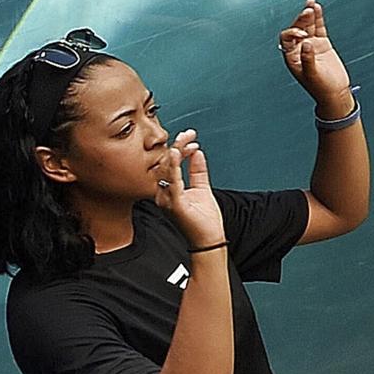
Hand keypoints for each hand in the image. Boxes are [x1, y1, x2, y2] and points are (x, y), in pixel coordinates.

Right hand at [155, 131, 224, 249]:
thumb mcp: (202, 188)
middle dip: (178, 146)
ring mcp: (167, 199)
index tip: (191, 137)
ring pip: (167, 170)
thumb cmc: (203, 219)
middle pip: (167, 164)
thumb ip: (197, 170)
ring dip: (176, 153)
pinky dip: (174, 167)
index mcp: (169, 189)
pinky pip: (172, 182)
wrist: (209, 239)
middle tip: (189, 133)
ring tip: (184, 140)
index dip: (179, 148)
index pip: (170, 164)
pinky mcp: (174, 204)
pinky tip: (177, 154)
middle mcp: (164, 193)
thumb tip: (197, 152)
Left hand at [279, 0, 352, 110]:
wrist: (335, 93)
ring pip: (308, 26)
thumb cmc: (320, 88)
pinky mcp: (323, 44)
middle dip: (301, 19)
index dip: (293, 32)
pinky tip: (318, 9)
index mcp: (291, 56)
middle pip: (297, 28)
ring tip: (311, 3)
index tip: (304, 35)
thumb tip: (306, 43)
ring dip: (309, 14)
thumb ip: (307, 59)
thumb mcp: (312, 75)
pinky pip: (319, 28)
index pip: (286, 38)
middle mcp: (299, 48)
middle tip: (307, 11)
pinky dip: (319, 18)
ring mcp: (312, 45)